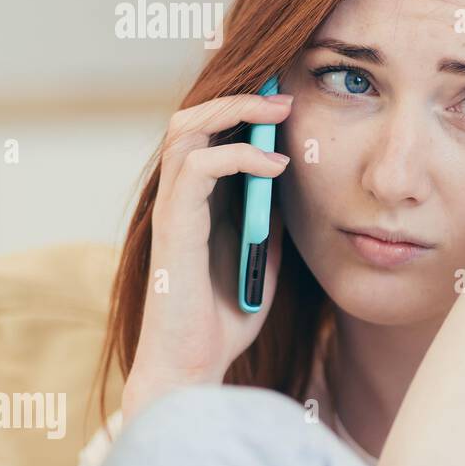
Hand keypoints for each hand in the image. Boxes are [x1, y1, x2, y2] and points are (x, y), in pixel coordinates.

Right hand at [122, 93, 293, 421]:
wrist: (195, 369)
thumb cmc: (226, 320)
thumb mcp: (264, 257)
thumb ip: (269, 219)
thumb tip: (291, 181)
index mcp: (200, 202)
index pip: (210, 134)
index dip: (243, 110)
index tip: (289, 99)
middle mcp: (180, 199)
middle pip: (192, 118)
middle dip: (240, 97)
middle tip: (286, 95)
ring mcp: (172, 211)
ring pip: (184, 130)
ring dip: (235, 111)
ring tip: (280, 113)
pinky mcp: (173, 228)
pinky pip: (196, 168)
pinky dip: (238, 156)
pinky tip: (276, 167)